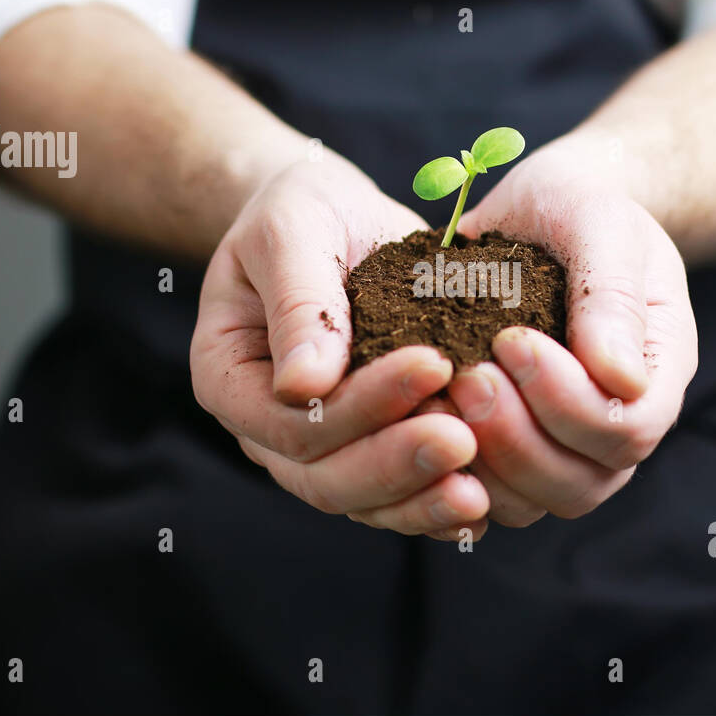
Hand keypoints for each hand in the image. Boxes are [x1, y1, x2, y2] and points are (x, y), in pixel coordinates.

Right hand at [190, 159, 489, 540]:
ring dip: (422, 499)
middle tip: (464, 438)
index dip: (361, 404)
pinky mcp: (368, 450)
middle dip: (397, 462)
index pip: (292, 420)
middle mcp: (267, 430)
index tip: (432, 362)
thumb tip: (305, 385)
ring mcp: (319, 449)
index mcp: (230, 379)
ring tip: (481, 490)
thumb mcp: (291, 230)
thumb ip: (299, 302)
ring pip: (364, 500)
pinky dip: (436, 503)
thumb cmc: (303, 212)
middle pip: (326, 476)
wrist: (336, 217)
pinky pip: (397, 497)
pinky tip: (485, 500)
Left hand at [445, 134, 696, 525]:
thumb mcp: (602, 225)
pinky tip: (419, 419)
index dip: (568, 401)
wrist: (542, 212)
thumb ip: (612, 295)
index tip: (510, 339)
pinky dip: (451, 469)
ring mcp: (566, 446)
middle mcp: (618, 424)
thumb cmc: (579, 209)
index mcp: (657, 373)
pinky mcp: (514, 448)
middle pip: (582, 483)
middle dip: (518, 438)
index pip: (628, 429)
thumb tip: (619, 378)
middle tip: (467, 376)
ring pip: (534, 502)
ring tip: (443, 392)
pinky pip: (487, 493)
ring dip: (482, 460)